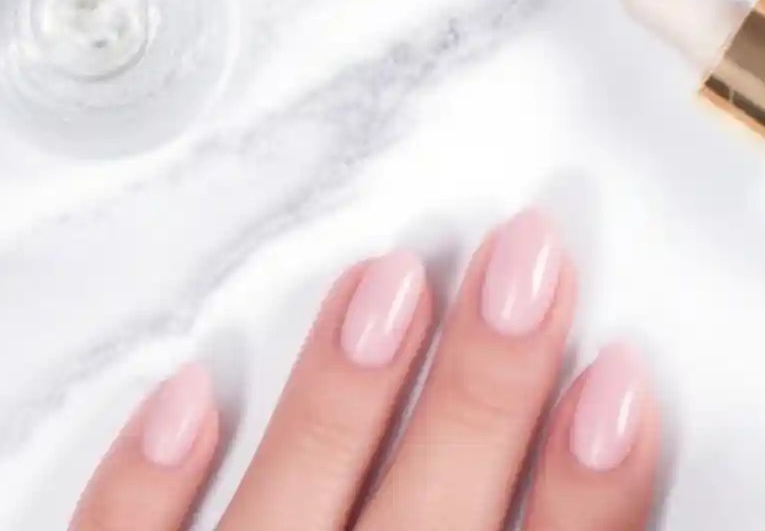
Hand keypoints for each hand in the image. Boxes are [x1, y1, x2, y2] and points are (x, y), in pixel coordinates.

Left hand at [70, 210, 660, 530]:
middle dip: (486, 388)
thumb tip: (602, 450)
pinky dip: (144, 482)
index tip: (620, 379)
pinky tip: (185, 390)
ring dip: (341, 398)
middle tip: (523, 260)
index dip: (594, 484)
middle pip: (436, 518)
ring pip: (287, 514)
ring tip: (385, 280)